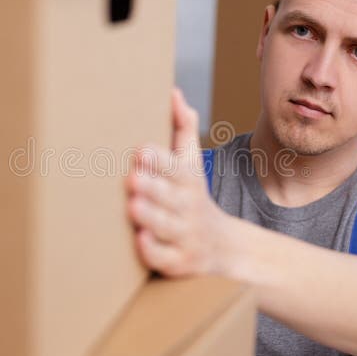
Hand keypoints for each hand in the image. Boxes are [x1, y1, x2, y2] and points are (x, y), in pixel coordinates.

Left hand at [126, 88, 227, 276]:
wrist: (224, 248)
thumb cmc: (193, 197)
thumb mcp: (193, 164)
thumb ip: (183, 129)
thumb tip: (172, 92)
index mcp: (188, 182)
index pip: (176, 169)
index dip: (159, 161)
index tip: (141, 150)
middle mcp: (188, 208)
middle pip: (171, 197)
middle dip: (153, 187)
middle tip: (133, 178)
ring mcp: (185, 237)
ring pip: (167, 226)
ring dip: (151, 216)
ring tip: (133, 206)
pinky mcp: (179, 262)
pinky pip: (166, 258)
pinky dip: (154, 251)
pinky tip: (140, 240)